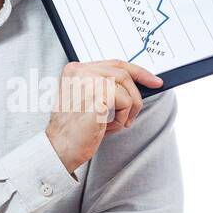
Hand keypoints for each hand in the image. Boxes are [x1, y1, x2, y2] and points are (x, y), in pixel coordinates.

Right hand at [45, 60, 162, 173]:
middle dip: (137, 92)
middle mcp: (80, 71)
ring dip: (128, 109)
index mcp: (75, 70)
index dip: (137, 71)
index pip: (113, 63)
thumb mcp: (90, 101)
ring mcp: (87, 81)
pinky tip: (108, 128)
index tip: (152, 80)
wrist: (60, 149)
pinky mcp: (97, 94)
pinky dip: (123, 118)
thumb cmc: (74, 129)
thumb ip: (107, 88)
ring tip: (116, 123)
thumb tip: (139, 84)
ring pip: (126, 87)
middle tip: (139, 108)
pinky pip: (126, 101)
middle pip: (123, 72)